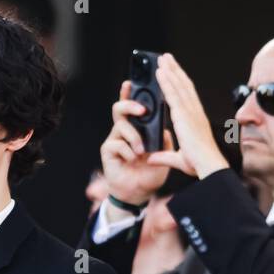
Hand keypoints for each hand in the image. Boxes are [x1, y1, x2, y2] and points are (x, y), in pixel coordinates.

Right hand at [100, 80, 173, 206]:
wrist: (139, 193)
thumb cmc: (149, 174)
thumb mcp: (165, 154)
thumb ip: (165, 139)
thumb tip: (164, 126)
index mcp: (138, 128)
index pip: (134, 106)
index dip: (131, 92)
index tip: (132, 81)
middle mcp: (125, 131)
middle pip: (121, 108)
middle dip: (130, 105)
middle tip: (142, 110)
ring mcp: (115, 140)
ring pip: (121, 125)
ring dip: (133, 137)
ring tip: (141, 151)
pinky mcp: (108, 151)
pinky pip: (116, 143)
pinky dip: (127, 151)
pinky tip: (132, 160)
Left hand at [151, 53, 229, 179]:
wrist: (207, 166)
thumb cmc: (199, 164)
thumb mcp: (177, 159)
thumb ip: (163, 157)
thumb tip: (150, 158)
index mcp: (195, 120)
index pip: (187, 96)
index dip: (181, 82)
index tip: (174, 71)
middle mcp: (194, 112)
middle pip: (183, 85)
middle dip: (175, 70)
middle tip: (166, 57)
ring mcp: (190, 112)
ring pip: (178, 85)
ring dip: (170, 70)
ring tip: (162, 58)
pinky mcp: (183, 115)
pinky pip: (173, 94)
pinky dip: (166, 82)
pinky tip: (160, 71)